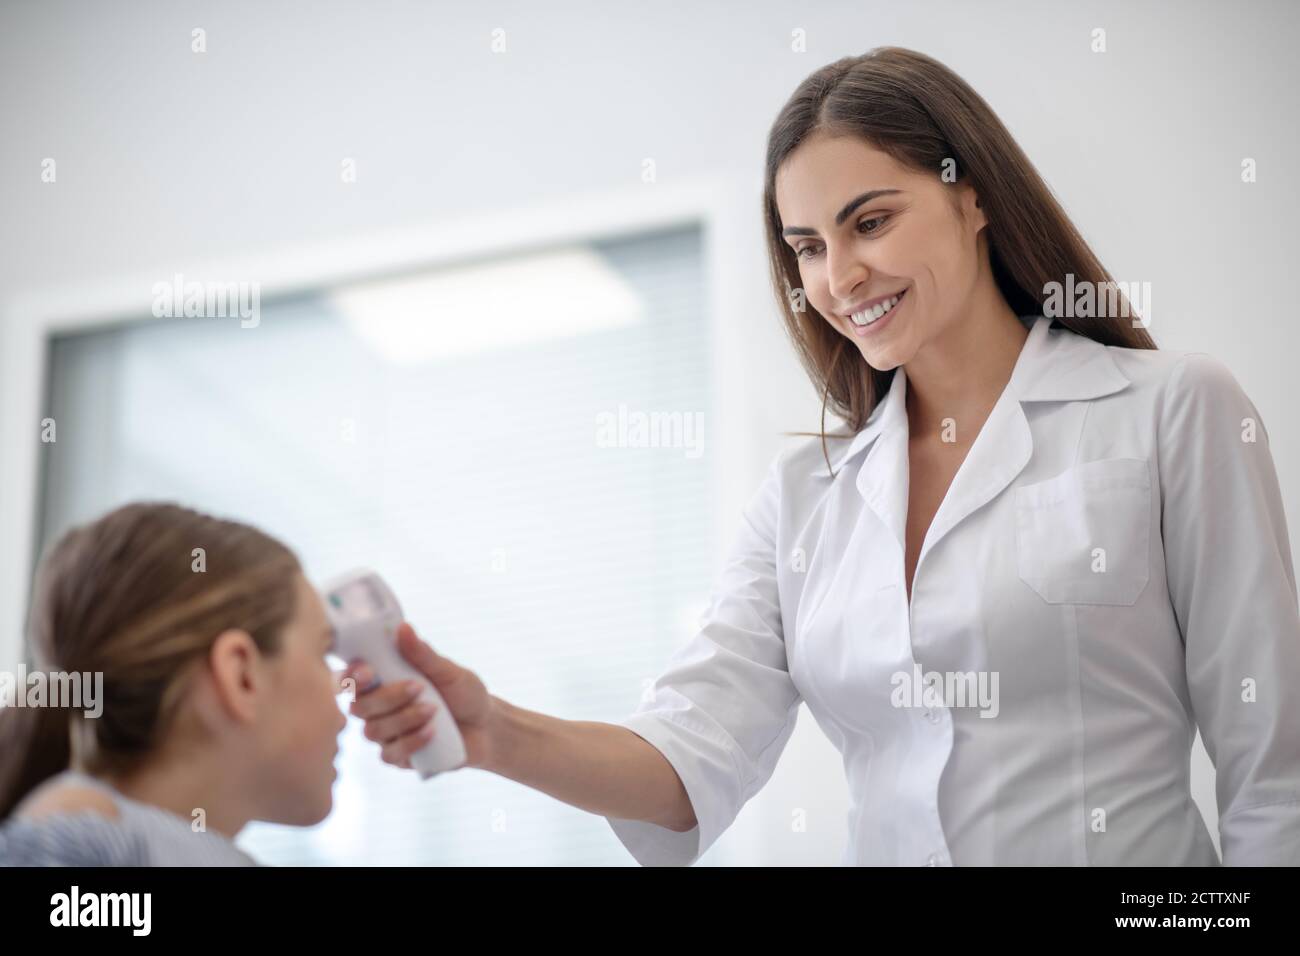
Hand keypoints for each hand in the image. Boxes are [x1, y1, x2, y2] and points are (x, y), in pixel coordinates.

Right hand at [340, 622, 494, 770]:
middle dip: (387, 697)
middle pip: (359, 707)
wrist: (486, 728)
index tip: (369, 671)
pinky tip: (431, 732)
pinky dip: (410, 742)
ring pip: (373, 731)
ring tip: (434, 710)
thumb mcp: (448, 671)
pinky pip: (389, 754)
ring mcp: (386, 734)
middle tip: (419, 687)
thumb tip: (403, 627)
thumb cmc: (464, 694)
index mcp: (384, 681)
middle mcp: (378, 708)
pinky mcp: (398, 757)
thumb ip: (423, 654)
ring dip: (403, 719)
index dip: (351, 676)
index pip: (351, 679)